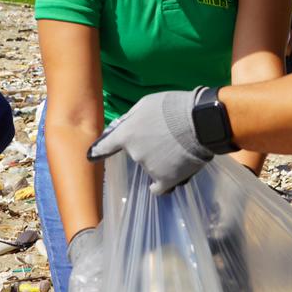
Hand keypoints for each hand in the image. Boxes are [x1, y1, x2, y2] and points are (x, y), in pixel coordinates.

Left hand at [88, 88, 215, 193]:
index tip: (91, 156)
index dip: (98, 152)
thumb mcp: (146, 104)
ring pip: (151, 167)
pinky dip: (161, 184)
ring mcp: (150, 169)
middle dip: (147, 147)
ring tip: (177, 149)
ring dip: (159, 160)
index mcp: (127, 135)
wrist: (199, 122)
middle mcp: (135, 154)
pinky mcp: (167, 179)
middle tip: (165, 137)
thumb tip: (122, 127)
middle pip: (137, 154)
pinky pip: (159, 188)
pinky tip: (166, 180)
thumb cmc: (172, 107)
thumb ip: (131, 118)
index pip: (106, 147)